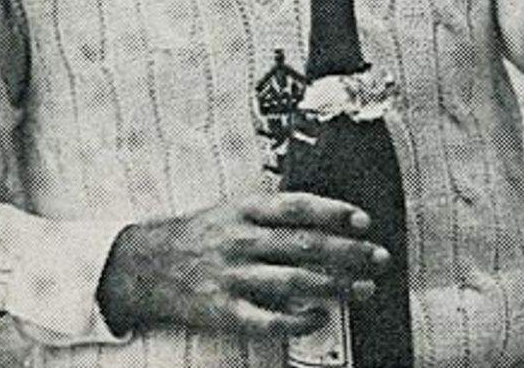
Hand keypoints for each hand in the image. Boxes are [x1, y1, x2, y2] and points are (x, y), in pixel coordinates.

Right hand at [96, 193, 387, 340]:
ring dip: (334, 285)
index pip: (298, 206)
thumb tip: (323, 215)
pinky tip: (319, 316)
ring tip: (362, 288)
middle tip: (378, 257)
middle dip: (347, 251)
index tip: (362, 220)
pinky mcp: (223, 310)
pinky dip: (297, 319)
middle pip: (304, 244)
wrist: (145, 265)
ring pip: (293, 280)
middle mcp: (242, 239)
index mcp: (246, 209)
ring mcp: (232, 276)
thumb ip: (273, 211)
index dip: (333, 212)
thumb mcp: (234, 208)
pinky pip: (267, 318)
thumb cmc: (201, 234)